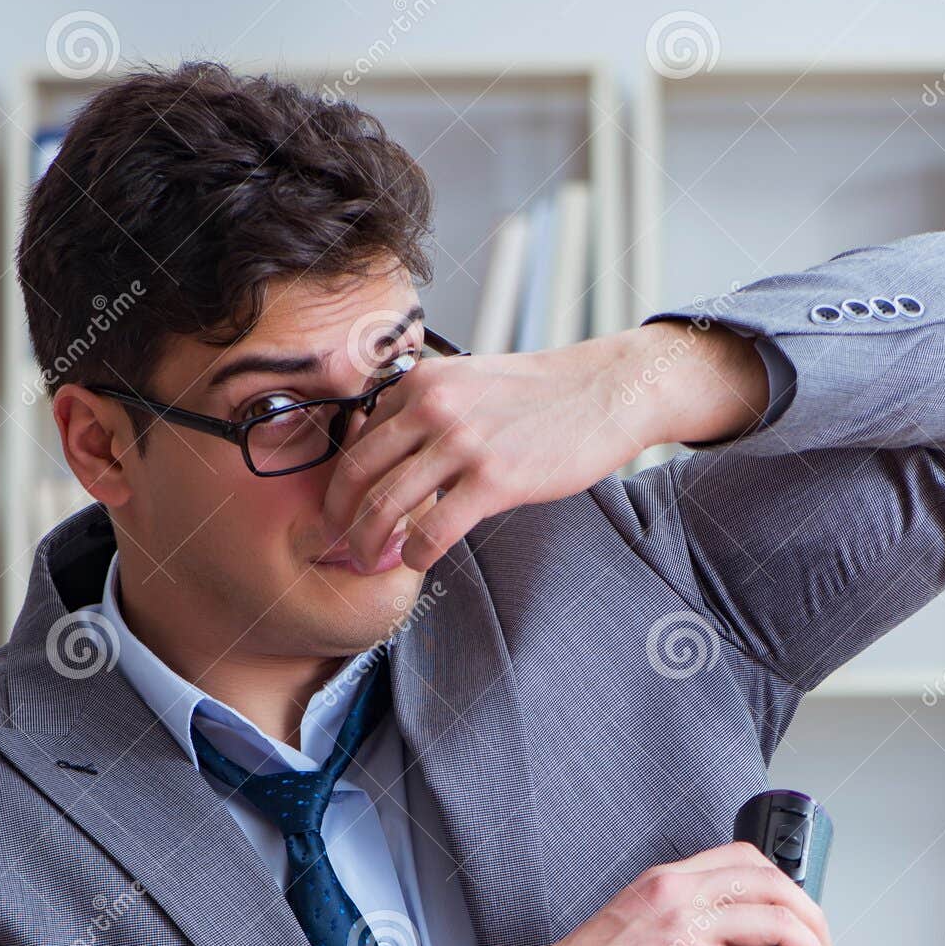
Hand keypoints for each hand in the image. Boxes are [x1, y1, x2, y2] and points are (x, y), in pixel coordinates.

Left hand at [321, 321, 766, 574]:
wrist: (605, 392)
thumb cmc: (540, 396)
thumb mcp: (471, 383)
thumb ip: (427, 410)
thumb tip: (391, 456)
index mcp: (422, 383)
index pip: (358, 440)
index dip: (341, 484)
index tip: (341, 513)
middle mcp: (433, 406)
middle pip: (357, 473)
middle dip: (340, 518)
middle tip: (340, 545)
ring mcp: (462, 442)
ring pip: (386, 504)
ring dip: (369, 543)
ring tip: (370, 562)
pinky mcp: (494, 478)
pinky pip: (433, 528)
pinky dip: (416, 553)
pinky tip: (419, 562)